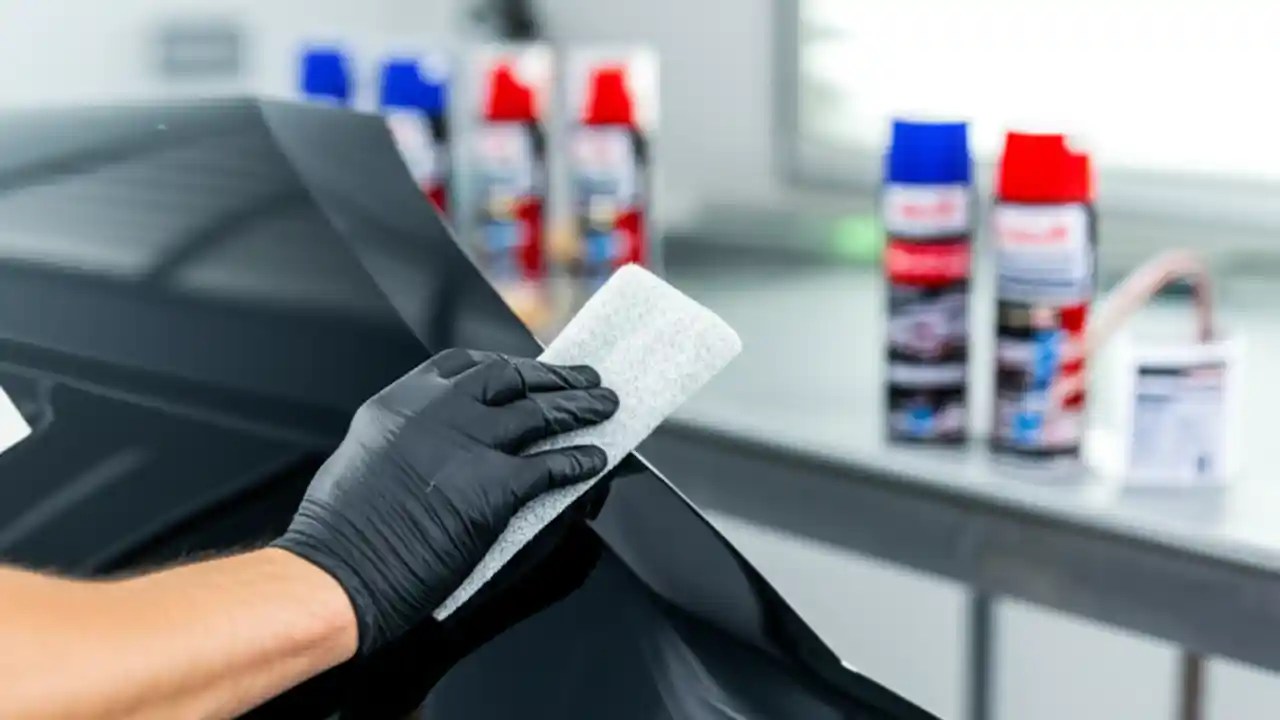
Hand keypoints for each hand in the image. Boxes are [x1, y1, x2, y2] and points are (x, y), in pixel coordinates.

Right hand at [273, 348, 618, 655]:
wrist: (335, 575)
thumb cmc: (338, 536)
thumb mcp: (365, 459)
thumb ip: (407, 442)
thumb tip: (448, 450)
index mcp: (400, 401)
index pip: (464, 365)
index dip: (505, 365)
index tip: (526, 368)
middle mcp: (436, 411)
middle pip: (512, 379)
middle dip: (554, 378)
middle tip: (583, 379)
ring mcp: (468, 445)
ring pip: (540, 413)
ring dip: (580, 408)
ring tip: (604, 405)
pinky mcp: (493, 487)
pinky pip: (550, 466)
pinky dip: (579, 461)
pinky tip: (594, 460)